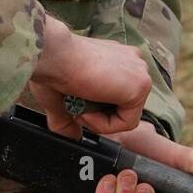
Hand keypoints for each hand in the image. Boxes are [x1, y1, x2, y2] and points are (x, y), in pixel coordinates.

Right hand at [28, 16, 151, 137]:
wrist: (52, 55)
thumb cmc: (52, 64)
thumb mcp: (65, 92)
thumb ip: (72, 117)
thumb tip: (74, 136)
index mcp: (118, 57)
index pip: (118, 94)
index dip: (95, 108)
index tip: (76, 104)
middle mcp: (133, 61)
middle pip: (124, 105)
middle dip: (98, 113)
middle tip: (76, 107)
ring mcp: (140, 73)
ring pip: (127, 115)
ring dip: (99, 120)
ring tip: (80, 108)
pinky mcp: (140, 87)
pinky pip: (128, 122)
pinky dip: (105, 125)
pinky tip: (87, 112)